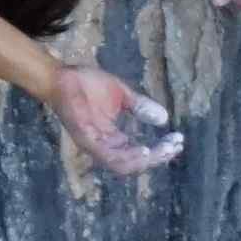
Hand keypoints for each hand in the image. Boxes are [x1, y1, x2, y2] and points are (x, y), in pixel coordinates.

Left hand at [50, 62, 185, 177]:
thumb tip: (164, 118)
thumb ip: (141, 107)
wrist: (62, 76)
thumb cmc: (86, 84)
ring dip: (145, 160)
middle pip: (134, 164)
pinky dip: (127, 156)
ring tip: (164, 150)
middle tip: (175, 147)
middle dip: (158, 158)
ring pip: (123, 165)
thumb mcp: (121, 95)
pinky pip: (108, 156)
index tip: (178, 141)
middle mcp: (104, 146)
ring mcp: (94, 145)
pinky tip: (144, 149)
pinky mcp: (85, 139)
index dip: (160, 151)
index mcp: (112, 139)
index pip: (139, 154)